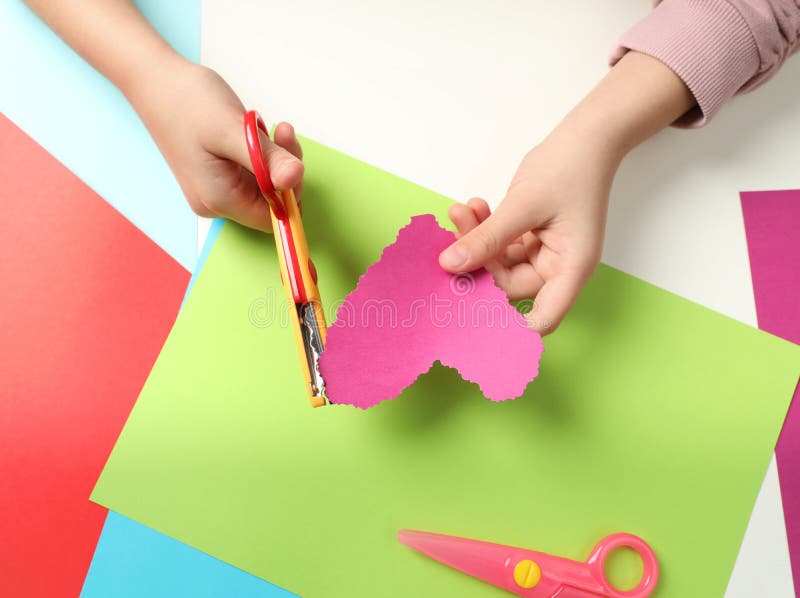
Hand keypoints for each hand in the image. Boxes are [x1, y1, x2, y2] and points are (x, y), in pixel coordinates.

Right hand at [127, 60, 302, 231]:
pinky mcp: (216, 175)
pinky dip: (260, 152)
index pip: (273, 217)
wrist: (153, 79)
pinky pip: (252, 173)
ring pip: (265, 184)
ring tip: (266, 126)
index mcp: (219, 200)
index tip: (289, 156)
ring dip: (274, 156)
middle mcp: (216, 202)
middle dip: (283, 168)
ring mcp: (215, 189)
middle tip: (282, 131)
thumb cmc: (186, 101)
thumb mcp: (233, 131)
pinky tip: (252, 130)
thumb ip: (267, 160)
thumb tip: (296, 180)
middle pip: (271, 201)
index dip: (290, 191)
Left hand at [440, 130, 616, 334]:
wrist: (587, 136)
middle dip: (480, 261)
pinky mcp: (532, 239)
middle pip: (509, 287)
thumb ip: (487, 238)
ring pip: (499, 264)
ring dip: (478, 241)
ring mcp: (545, 254)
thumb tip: (450, 265)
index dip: (510, 326)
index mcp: (571, 269)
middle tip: (456, 232)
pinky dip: (486, 230)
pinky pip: (501, 246)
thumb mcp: (523, 205)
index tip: (471, 312)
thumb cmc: (570, 167)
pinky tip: (474, 208)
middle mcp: (559, 268)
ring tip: (463, 211)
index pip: (542, 318)